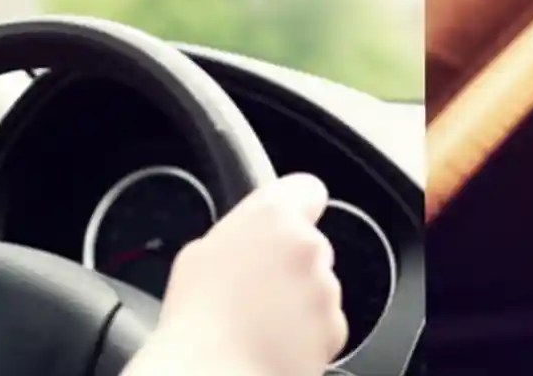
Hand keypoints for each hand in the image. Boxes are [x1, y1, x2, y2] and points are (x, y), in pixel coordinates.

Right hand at [124, 173, 346, 375]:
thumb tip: (253, 237)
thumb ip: (241, 233)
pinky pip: (325, 324)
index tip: (289, 221)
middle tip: (258, 290)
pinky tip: (273, 343)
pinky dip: (308, 334)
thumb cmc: (197, 320)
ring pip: (319, 287)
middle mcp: (307, 245)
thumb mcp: (201, 253)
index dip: (297, 206)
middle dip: (293, 265)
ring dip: (300, 302)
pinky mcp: (336, 326)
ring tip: (260, 323)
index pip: (307, 188)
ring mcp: (325, 288)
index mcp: (271, 216)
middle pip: (311, 246)